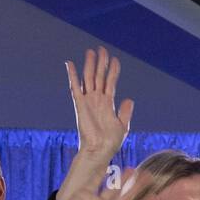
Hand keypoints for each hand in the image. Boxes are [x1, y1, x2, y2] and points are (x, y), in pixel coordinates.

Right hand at [51, 168, 151, 199]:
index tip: (155, 196)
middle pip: (127, 197)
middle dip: (137, 187)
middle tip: (148, 176)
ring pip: (113, 188)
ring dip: (123, 179)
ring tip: (133, 169)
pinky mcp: (86, 195)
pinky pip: (94, 182)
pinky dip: (101, 174)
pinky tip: (109, 166)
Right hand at [56, 47, 134, 199]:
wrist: (100, 150)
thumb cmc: (110, 142)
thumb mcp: (122, 126)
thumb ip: (125, 112)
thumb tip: (129, 99)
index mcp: (107, 103)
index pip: (110, 82)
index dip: (113, 70)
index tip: (115, 59)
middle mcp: (96, 99)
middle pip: (98, 76)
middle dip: (100, 63)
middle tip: (101, 49)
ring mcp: (88, 101)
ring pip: (88, 78)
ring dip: (89, 65)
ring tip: (91, 51)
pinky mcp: (80, 105)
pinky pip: (75, 87)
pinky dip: (72, 76)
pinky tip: (70, 64)